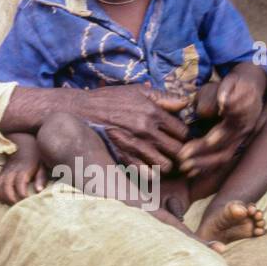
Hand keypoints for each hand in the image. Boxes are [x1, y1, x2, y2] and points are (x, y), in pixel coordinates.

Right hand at [0, 135, 47, 204]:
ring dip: (2, 197)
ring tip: (10, 204)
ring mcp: (4, 171)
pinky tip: (0, 198)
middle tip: (17, 206)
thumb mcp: (43, 164)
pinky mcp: (0, 172)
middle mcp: (12, 170)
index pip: (20, 183)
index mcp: (24, 169)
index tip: (27, 201)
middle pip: (6, 186)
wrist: (23, 141)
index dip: (22, 194)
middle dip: (10, 198)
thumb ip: (41, 178)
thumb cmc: (36, 155)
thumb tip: (39, 191)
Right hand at [72, 84, 189, 172]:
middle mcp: (146, 131)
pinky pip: (147, 174)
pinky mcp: (123, 157)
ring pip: (166, 166)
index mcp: (153, 113)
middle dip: (180, 153)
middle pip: (179, 151)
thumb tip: (185, 103)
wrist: (80, 110)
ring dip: (167, 165)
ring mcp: (135, 146)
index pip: (183, 131)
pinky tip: (148, 168)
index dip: (184, 136)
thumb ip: (163, 96)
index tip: (178, 137)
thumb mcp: (136, 91)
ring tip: (162, 160)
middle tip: (175, 152)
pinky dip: (151, 174)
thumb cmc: (110, 99)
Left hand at [178, 68, 265, 176]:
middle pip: (222, 150)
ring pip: (223, 158)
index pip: (223, 135)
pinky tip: (191, 172)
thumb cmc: (232, 85)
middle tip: (180, 160)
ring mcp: (239, 140)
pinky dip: (207, 168)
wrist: (249, 88)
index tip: (186, 149)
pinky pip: (221, 159)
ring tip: (183, 168)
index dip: (205, 144)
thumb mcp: (227, 83)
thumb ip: (223, 92)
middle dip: (200, 158)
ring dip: (203, 165)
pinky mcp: (233, 144)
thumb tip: (220, 104)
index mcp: (241, 118)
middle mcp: (242, 132)